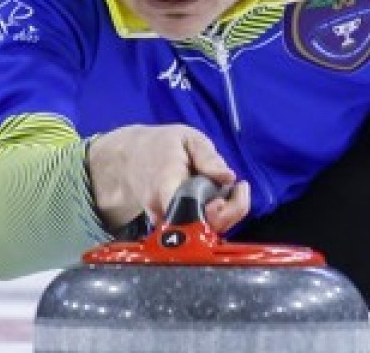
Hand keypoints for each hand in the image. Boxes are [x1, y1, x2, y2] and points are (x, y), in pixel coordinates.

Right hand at [86, 124, 251, 233]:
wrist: (130, 158)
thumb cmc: (159, 146)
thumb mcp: (187, 138)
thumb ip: (208, 157)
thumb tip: (229, 177)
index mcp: (165, 186)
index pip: (191, 214)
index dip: (215, 213)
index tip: (226, 195)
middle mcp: (163, 210)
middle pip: (203, 229)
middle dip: (229, 212)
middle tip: (239, 188)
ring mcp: (166, 221)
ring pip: (205, 231)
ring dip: (226, 213)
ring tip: (229, 187)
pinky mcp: (172, 226)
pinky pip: (200, 228)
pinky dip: (216, 216)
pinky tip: (219, 196)